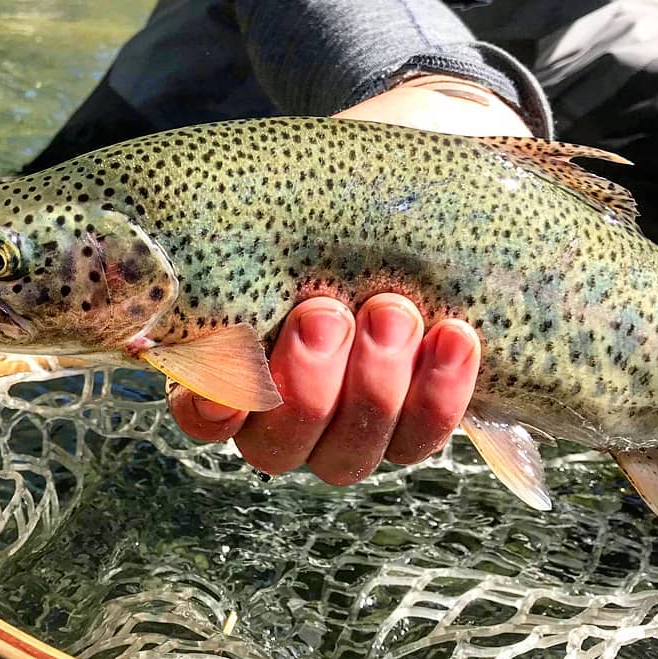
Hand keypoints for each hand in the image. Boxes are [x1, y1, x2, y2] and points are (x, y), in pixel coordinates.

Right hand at [168, 74, 531, 480]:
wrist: (409, 205)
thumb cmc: (332, 206)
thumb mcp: (290, 207)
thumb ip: (255, 222)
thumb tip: (207, 207)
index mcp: (227, 368)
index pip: (202, 412)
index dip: (212, 409)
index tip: (227, 382)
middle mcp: (280, 416)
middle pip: (279, 443)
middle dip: (307, 383)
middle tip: (327, 313)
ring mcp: (346, 431)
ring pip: (348, 453)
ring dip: (374, 384)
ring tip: (394, 312)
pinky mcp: (411, 428)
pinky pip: (420, 438)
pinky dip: (439, 390)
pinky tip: (454, 337)